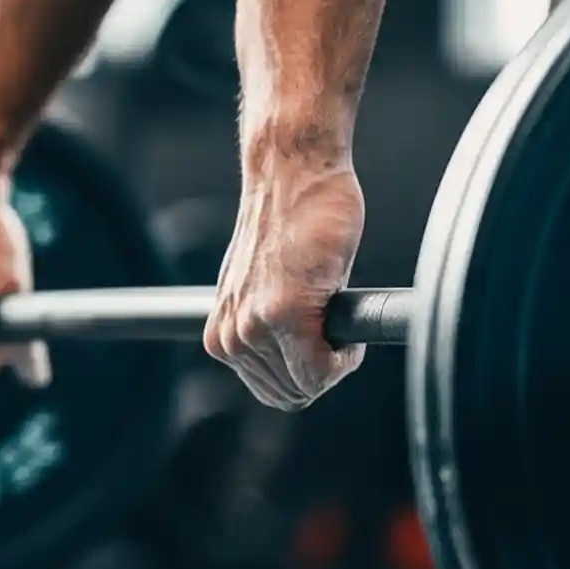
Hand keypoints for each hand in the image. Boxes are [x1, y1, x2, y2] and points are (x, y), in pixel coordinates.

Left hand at [204, 166, 366, 410]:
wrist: (293, 175)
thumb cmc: (293, 222)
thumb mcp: (268, 289)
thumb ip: (271, 329)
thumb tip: (299, 363)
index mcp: (224, 337)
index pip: (278, 393)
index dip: (313, 372)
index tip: (326, 337)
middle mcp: (231, 339)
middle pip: (296, 394)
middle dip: (325, 367)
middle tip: (334, 322)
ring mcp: (254, 329)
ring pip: (312, 384)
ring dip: (336, 355)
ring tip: (333, 304)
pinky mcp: (283, 315)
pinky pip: (325, 369)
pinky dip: (346, 353)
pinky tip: (340, 306)